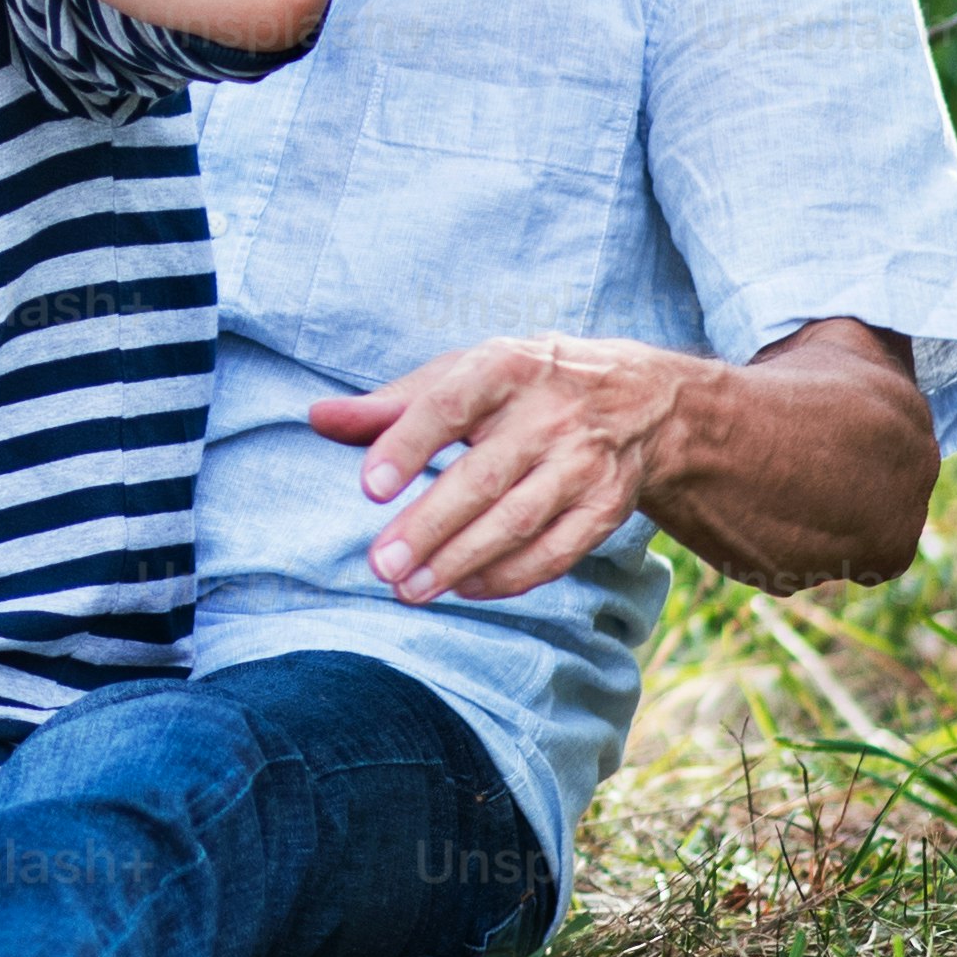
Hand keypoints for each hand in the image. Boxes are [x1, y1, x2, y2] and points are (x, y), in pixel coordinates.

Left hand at [308, 336, 707, 605]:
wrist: (639, 398)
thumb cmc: (522, 385)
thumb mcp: (461, 375)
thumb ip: (389, 404)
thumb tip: (317, 419)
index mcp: (507, 367)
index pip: (450, 404)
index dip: (408, 445)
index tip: (369, 487)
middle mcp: (551, 414)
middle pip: (484, 478)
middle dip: (429, 527)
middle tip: (380, 565)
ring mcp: (584, 464)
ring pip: (518, 522)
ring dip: (460, 562)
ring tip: (409, 589)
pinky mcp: (607, 508)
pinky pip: (555, 552)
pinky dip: (509, 577)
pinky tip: (465, 589)